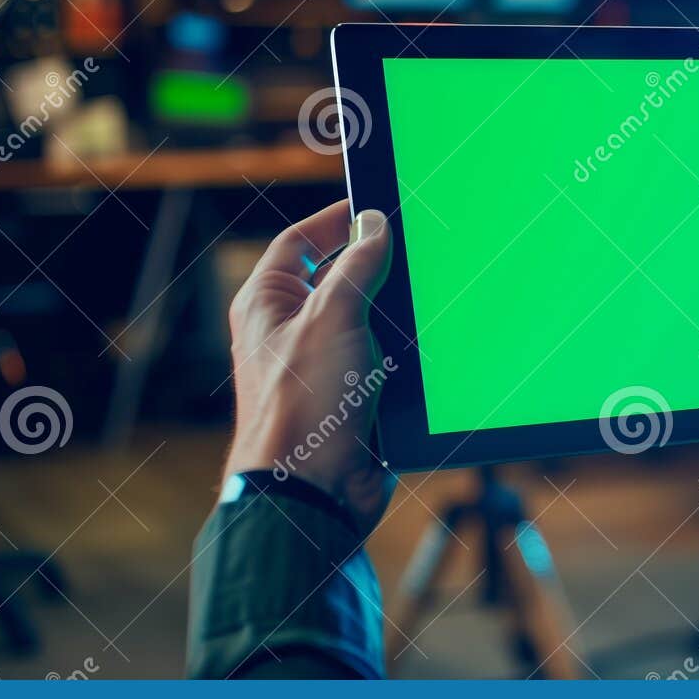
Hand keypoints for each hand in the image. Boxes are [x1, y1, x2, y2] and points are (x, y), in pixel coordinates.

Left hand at [223, 200, 396, 532]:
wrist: (314, 492)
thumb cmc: (304, 406)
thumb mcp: (335, 317)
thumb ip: (357, 265)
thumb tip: (374, 225)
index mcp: (268, 302)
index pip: (300, 240)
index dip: (339, 219)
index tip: (378, 206)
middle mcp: (289, 330)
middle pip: (336, 277)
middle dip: (376, 265)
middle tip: (415, 248)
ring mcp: (319, 365)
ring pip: (365, 320)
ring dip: (394, 312)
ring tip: (428, 296)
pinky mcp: (348, 396)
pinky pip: (381, 358)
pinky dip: (404, 350)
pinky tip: (429, 345)